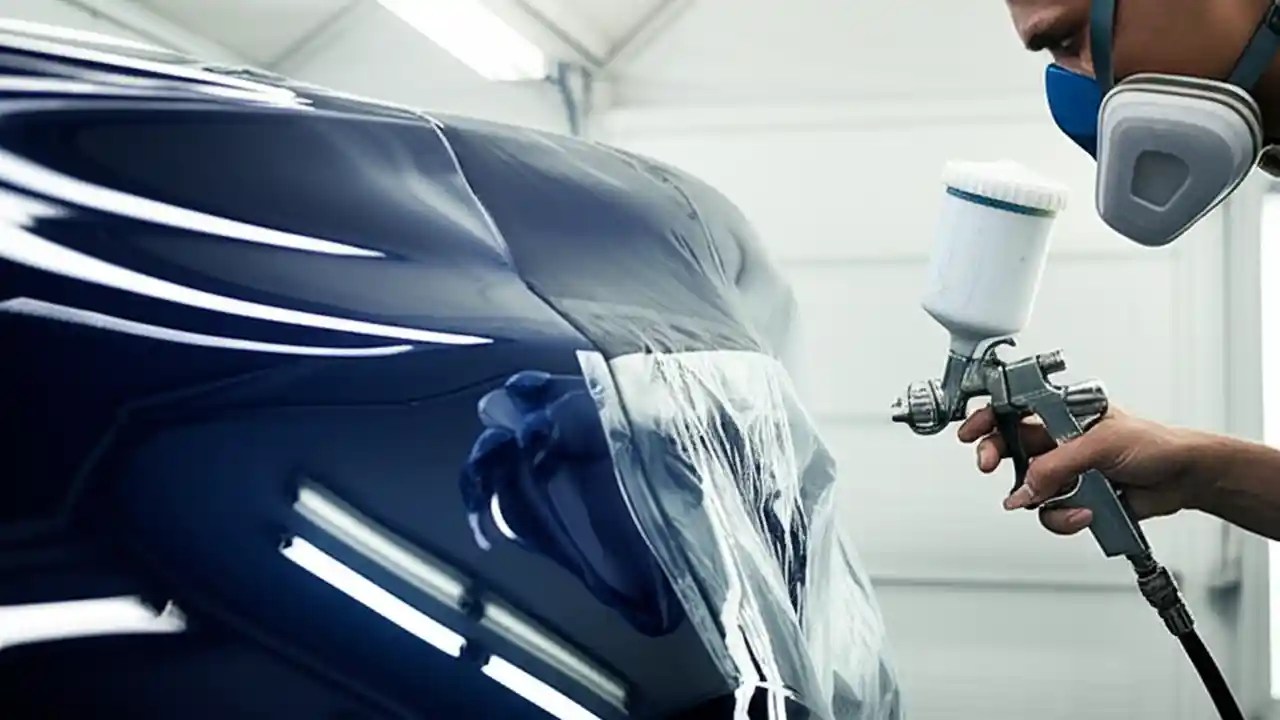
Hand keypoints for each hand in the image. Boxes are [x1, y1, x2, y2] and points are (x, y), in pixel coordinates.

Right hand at [957, 406, 1204, 535]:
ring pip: (1026, 487)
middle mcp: (1058, 440)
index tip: (970, 431)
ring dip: (1042, 497)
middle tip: (990, 466)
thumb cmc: (1154, 445)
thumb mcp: (1099, 445)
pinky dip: (1064, 517)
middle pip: (1008, 447)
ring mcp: (1065, 470)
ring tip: (1066, 498)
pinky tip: (1086, 511)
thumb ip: (1055, 466)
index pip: (1013, 408)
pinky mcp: (1074, 497)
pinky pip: (1049, 512)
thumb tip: (1024, 488)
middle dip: (996, 458)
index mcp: (1062, 412)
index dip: (987, 417)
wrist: (1183, 480)